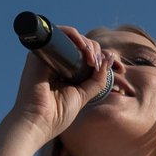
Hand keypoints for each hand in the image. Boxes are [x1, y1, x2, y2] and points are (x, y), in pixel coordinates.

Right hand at [7, 25, 116, 148]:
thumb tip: (109, 59)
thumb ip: (98, 80)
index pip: (87, 57)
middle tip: (99, 65)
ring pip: (74, 39)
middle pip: (82, 46)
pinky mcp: (41, 51)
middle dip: (97, 51)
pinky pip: (60, 34)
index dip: (103, 59)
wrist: (38, 121)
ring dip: (88, 45)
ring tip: (93, 60)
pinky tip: (84, 49)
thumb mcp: (84, 95)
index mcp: (66, 73)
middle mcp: (57, 63)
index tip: (117, 69)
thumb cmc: (57, 114)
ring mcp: (49, 56)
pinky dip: (75, 36)